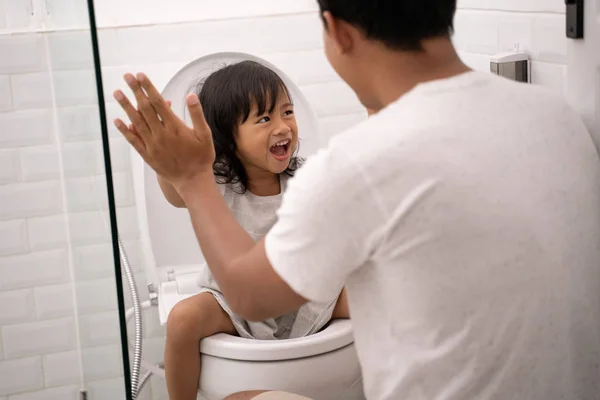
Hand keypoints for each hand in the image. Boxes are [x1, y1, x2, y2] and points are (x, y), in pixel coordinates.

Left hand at [113, 72, 214, 191]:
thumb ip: (197, 115)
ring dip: (126, 107)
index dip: (148, 88)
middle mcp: (161, 134)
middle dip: (135, 91)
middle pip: (145, 108)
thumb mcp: (205, 135)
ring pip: (136, 122)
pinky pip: (133, 141)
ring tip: (117, 93)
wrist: (193, 181)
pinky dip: (125, 130)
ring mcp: (152, 145)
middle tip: (127, 77)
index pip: (158, 102)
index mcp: (175, 127)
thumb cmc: (201, 157)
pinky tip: (117, 120)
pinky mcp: (148, 155)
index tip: (140, 75)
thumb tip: (191, 95)